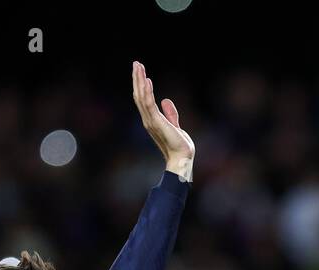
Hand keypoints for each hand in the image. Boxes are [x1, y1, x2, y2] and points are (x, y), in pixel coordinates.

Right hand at [132, 60, 194, 180]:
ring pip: (142, 97)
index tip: (141, 72)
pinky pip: (148, 103)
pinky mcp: (156, 122)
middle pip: (139, 95)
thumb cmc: (179, 145)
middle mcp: (148, 120)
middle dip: (137, 79)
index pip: (143, 99)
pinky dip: (147, 91)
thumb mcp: (175, 125)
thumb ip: (170, 114)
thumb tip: (165, 100)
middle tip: (136, 63)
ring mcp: (151, 121)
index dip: (141, 85)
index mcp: (152, 120)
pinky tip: (146, 80)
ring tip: (138, 66)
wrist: (182, 157)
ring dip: (140, 80)